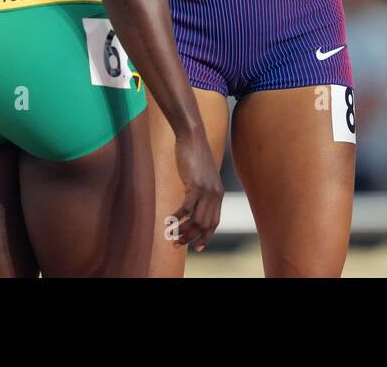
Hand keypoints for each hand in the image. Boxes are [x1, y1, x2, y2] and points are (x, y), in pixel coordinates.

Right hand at [170, 132, 222, 251]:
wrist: (193, 137)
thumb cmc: (194, 155)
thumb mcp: (201, 176)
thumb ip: (200, 191)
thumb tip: (192, 205)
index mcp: (218, 194)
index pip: (214, 222)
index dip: (206, 237)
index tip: (198, 248)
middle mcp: (215, 194)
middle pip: (204, 225)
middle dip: (191, 238)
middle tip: (176, 244)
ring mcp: (207, 191)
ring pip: (196, 220)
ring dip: (183, 232)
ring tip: (172, 238)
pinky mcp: (196, 185)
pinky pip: (186, 209)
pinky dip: (177, 218)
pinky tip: (168, 222)